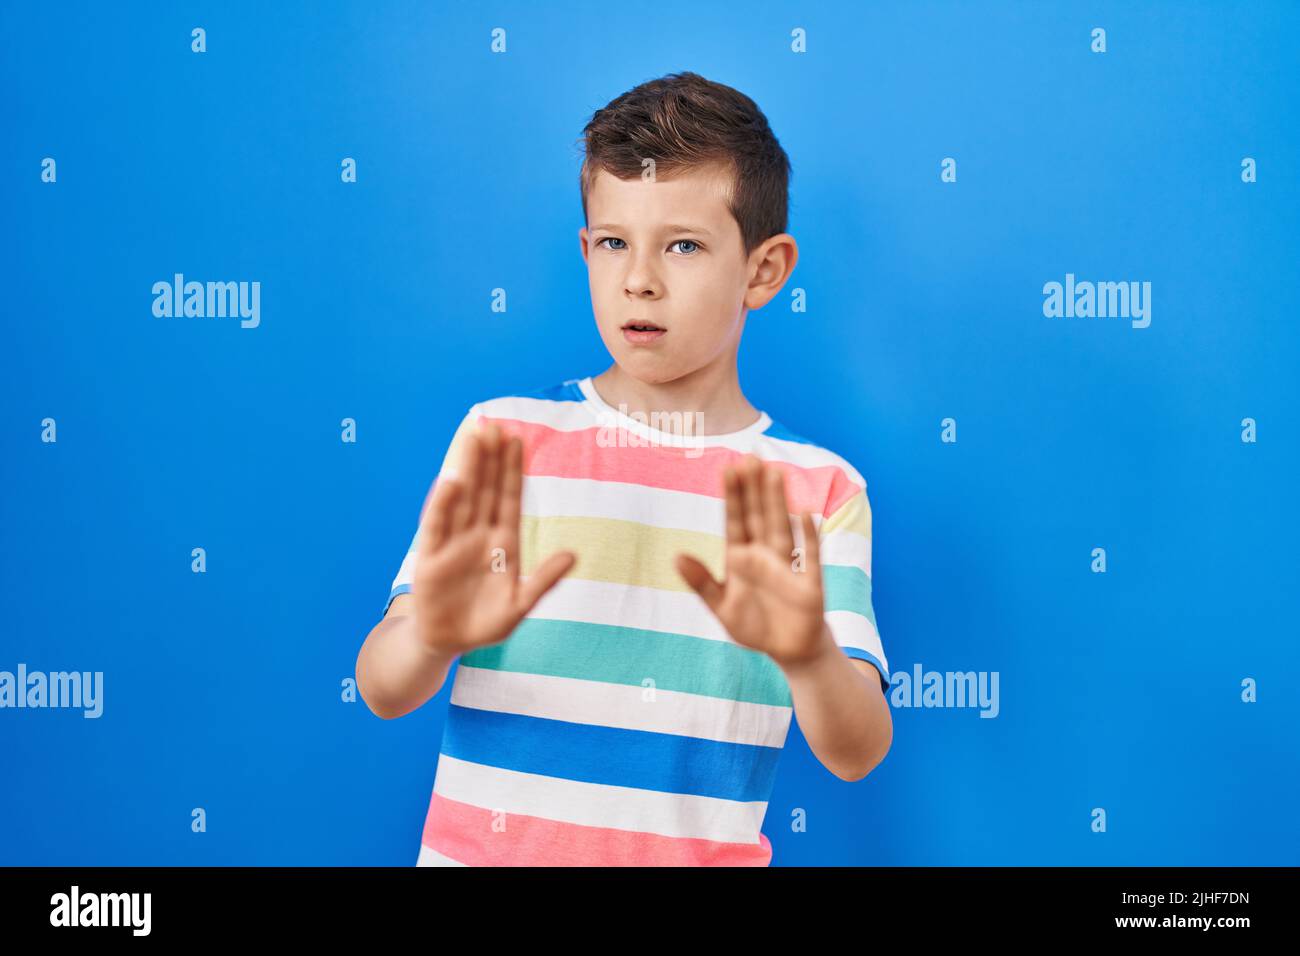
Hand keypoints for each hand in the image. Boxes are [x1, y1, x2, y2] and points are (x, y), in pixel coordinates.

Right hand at [411, 422, 575, 654]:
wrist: (446, 643)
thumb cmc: (485, 623)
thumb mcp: (520, 605)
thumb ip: (544, 581)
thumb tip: (572, 555)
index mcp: (502, 543)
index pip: (509, 498)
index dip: (512, 470)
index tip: (516, 439)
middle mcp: (477, 536)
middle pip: (485, 489)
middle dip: (489, 457)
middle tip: (493, 423)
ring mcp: (453, 543)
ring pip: (462, 498)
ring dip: (467, 468)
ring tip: (472, 436)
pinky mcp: (430, 558)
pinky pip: (437, 526)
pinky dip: (442, 504)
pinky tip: (451, 479)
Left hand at [675, 454, 831, 668]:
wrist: (789, 649)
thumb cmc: (754, 623)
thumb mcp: (722, 606)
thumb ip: (701, 582)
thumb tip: (676, 556)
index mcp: (741, 558)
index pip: (735, 522)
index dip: (732, 497)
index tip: (728, 468)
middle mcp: (765, 555)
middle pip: (758, 517)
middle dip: (754, 489)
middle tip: (750, 457)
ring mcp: (787, 567)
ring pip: (780, 528)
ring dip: (778, 503)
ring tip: (774, 472)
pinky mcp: (809, 585)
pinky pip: (809, 558)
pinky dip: (807, 537)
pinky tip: (803, 513)